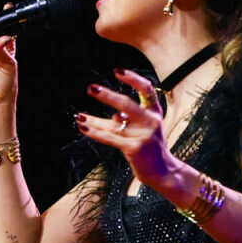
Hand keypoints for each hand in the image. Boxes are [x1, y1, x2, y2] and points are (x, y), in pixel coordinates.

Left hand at [76, 69, 179, 190]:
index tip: (117, 71)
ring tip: (79, 115)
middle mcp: (150, 121)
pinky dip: (95, 132)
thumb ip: (130, 120)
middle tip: (91, 88)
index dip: (132, 78)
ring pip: (113, 124)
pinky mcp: (134, 148)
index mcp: (155, 112)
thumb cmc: (151, 147)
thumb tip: (113, 115)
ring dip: (94, 120)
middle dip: (107, 96)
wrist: (162, 172)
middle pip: (127, 104)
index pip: (147, 89)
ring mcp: (143, 135)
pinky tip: (84, 127)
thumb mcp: (145, 128)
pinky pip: (110, 138)